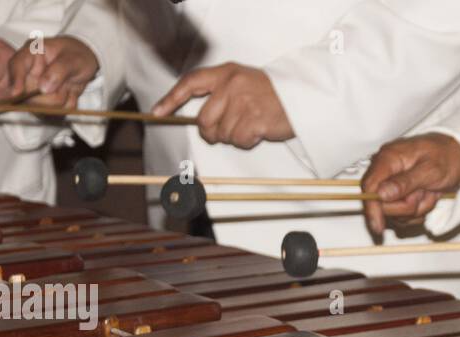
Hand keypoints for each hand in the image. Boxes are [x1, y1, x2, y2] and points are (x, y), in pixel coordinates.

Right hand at [5, 37, 100, 109]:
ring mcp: (34, 89)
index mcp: (31, 53)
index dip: (15, 80)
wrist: (86, 64)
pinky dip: (67, 105)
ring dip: (62, 100)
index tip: (17, 94)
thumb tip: (43, 88)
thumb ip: (58, 70)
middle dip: (50, 96)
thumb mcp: (73, 59)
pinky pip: (55, 112)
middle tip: (67, 86)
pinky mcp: (43, 102)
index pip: (16, 66)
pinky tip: (70, 93)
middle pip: (27, 94)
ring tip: (70, 86)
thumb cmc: (77, 55)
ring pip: (43, 106)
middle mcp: (29, 72)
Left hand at [152, 63, 292, 148]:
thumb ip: (220, 93)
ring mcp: (243, 103)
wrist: (301, 98)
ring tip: (249, 125)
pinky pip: (238, 140)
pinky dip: (246, 141)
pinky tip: (257, 131)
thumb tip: (200, 119)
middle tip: (227, 130)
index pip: (191, 83)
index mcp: (226, 73)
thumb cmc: (271, 94)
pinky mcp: (254, 121)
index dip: (172, 99)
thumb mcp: (243, 82)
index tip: (158, 112)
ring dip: (233, 136)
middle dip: (211, 132)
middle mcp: (232, 86)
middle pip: (203, 120)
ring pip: (221, 134)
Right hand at [360, 134, 459, 236]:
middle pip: (382, 204)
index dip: (372, 209)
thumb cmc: (446, 156)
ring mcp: (392, 185)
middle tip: (425, 193)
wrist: (458, 153)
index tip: (379, 227)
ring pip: (395, 213)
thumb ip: (405, 182)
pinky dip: (419, 210)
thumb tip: (381, 194)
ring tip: (430, 192)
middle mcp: (386, 171)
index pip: (369, 187)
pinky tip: (428, 196)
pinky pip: (404, 214)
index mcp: (388, 158)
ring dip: (416, 209)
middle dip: (406, 206)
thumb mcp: (430, 170)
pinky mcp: (400, 195)